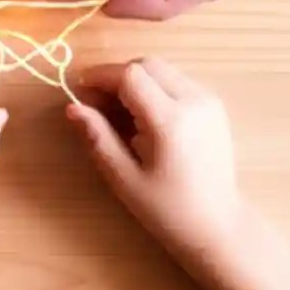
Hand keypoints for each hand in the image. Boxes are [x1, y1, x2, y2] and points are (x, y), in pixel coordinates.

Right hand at [67, 57, 243, 263]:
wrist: (217, 224)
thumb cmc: (167, 209)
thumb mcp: (125, 178)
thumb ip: (98, 138)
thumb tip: (72, 107)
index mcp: (171, 122)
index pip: (130, 76)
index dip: (101, 76)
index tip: (79, 90)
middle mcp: (194, 101)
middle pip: (147, 65)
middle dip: (117, 76)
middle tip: (96, 102)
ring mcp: (209, 101)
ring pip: (163, 70)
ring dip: (136, 81)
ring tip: (119, 112)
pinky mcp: (214, 106)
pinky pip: (177, 81)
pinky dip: (154, 88)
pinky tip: (144, 117)